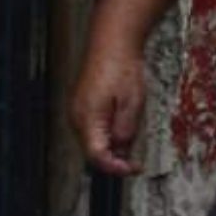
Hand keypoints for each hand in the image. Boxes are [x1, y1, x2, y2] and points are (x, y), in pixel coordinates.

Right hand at [70, 41, 145, 175]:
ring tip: (133, 134)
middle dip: (116, 158)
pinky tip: (125, 124)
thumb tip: (121, 148)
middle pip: (94, 151)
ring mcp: (78, 112)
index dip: (115, 167)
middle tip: (137, 162)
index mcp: (88, 118)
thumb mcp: (132, 103)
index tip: (132, 170)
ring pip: (95, 141)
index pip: (96, 155)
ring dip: (114, 146)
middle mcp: (78, 118)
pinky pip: (95, 129)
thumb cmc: (122, 69)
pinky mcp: (84, 107)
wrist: (112, 45)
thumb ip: (126, 129)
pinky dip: (110, 134)